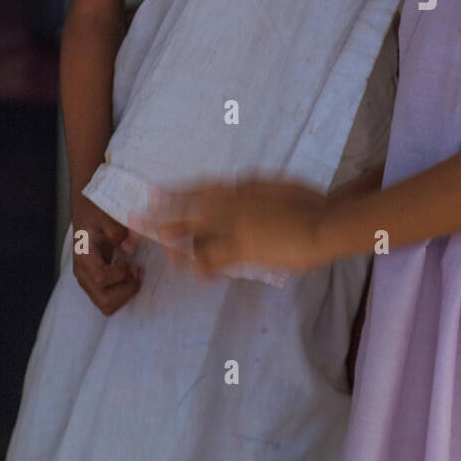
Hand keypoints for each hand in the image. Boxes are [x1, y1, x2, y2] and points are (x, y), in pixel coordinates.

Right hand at [71, 193, 141, 314]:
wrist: (86, 211)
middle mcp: (82, 272)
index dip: (120, 273)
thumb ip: (116, 229)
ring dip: (125, 293)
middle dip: (126, 290)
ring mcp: (87, 280)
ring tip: (134, 273)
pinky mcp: (93, 282)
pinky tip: (129, 274)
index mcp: (83, 255)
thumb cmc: (96, 211)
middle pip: (104, 301)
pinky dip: (123, 292)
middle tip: (136, 271)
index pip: (100, 278)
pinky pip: (108, 299)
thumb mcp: (106, 213)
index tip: (129, 260)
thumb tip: (128, 248)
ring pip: (106, 305)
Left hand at [130, 178, 329, 278]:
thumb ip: (257, 187)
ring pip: (196, 234)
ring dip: (177, 242)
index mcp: (241, 186)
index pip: (200, 187)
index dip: (176, 191)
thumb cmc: (311, 202)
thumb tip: (244, 186)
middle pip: (188, 207)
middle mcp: (232, 203)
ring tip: (162, 251)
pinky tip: (196, 274)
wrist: (324, 223)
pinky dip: (204, 266)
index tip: (155, 192)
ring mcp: (235, 226)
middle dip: (161, 213)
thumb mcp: (279, 185)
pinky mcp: (243, 248)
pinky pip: (215, 258)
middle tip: (136, 217)